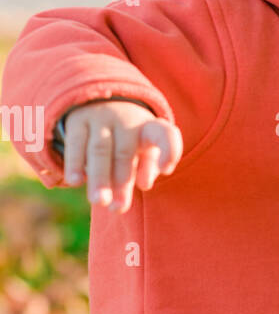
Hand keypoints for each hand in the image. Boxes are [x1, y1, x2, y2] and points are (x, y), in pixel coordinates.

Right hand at [63, 99, 182, 212]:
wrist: (101, 104)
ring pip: (99, 149)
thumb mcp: (145, 150)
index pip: (165, 135)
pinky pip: (76, 143)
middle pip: (125, 153)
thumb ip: (148, 168)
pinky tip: (75, 181)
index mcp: (149, 128)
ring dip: (99, 177)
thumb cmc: (130, 139)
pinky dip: (75, 163)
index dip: (169, 151)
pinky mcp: (78, 121)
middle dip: (121, 182)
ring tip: (99, 201)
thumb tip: (145, 183)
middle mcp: (126, 120)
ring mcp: (101, 118)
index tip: (166, 170)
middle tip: (118, 209)